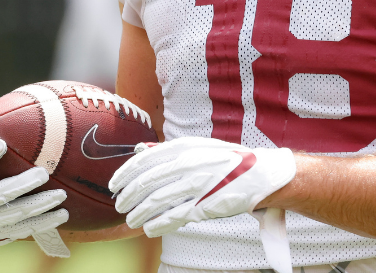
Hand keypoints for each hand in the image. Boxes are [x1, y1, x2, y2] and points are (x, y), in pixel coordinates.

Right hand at [0, 96, 70, 257]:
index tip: (2, 144)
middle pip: (0, 194)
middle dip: (22, 185)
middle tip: (43, 173)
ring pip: (17, 213)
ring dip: (41, 204)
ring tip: (61, 194)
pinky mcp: (4, 233)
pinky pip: (27, 229)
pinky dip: (46, 222)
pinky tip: (64, 214)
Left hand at [109, 137, 295, 236]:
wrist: (262, 173)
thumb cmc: (226, 160)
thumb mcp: (197, 146)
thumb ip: (169, 150)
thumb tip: (140, 151)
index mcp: (183, 147)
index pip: (143, 161)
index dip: (124, 175)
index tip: (114, 185)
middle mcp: (187, 164)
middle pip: (145, 182)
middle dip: (127, 196)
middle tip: (119, 205)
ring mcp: (196, 185)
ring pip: (156, 201)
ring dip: (138, 213)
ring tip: (130, 220)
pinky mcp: (205, 205)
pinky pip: (174, 216)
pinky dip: (157, 224)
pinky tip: (148, 228)